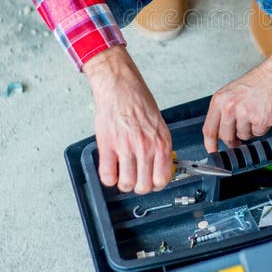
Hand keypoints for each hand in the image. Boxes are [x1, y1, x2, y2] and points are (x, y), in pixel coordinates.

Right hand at [84, 46, 172, 193]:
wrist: (119, 85)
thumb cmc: (138, 100)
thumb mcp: (158, 124)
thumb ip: (159, 145)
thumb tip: (159, 165)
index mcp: (161, 142)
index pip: (163, 179)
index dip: (156, 184)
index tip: (150, 181)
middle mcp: (146, 147)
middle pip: (144, 186)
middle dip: (139, 186)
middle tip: (134, 178)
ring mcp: (126, 147)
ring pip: (126, 184)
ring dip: (123, 183)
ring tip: (121, 174)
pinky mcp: (108, 145)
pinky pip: (108, 176)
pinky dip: (108, 178)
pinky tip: (110, 170)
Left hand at [202, 33, 271, 150]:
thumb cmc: (259, 81)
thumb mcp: (232, 92)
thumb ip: (224, 110)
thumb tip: (220, 131)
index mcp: (220, 99)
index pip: (209, 129)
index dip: (210, 144)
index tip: (212, 151)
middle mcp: (230, 107)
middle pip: (225, 137)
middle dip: (233, 140)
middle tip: (240, 133)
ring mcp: (245, 114)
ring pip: (243, 136)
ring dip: (250, 130)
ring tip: (256, 113)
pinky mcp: (260, 120)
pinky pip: (258, 134)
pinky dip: (262, 127)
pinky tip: (264, 113)